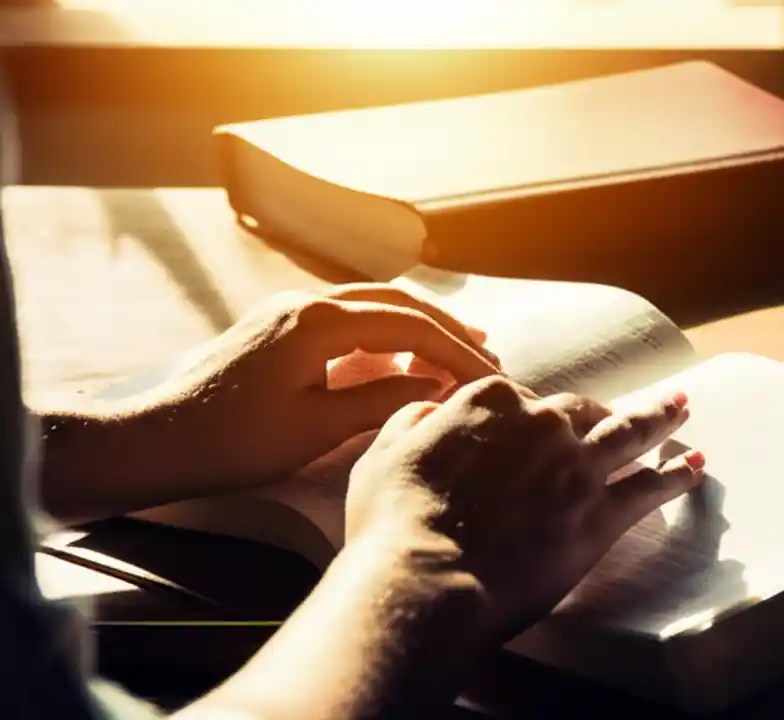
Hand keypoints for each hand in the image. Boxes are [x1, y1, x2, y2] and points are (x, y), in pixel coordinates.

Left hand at [39, 283, 500, 519]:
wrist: (157, 441)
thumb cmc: (232, 443)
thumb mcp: (316, 428)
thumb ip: (382, 399)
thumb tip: (435, 384)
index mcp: (316, 322)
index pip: (408, 325)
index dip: (456, 351)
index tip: (491, 376)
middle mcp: (305, 302)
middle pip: (395, 301)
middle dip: (446, 328)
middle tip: (488, 353)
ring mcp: (289, 310)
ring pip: (372, 304)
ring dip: (418, 325)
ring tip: (459, 349)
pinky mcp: (278, 328)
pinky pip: (348, 318)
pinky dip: (386, 333)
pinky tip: (404, 358)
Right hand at [345, 377, 705, 634]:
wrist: (428, 577)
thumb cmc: (394, 521)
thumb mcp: (386, 451)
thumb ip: (417, 419)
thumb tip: (434, 409)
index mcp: (490, 401)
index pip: (521, 397)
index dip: (529, 416)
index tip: (534, 426)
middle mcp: (543, 423)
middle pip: (583, 409)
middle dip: (608, 407)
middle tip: (629, 403)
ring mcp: (577, 467)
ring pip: (629, 433)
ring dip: (660, 418)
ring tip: (683, 407)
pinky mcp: (600, 515)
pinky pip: (650, 487)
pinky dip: (676, 474)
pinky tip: (695, 465)